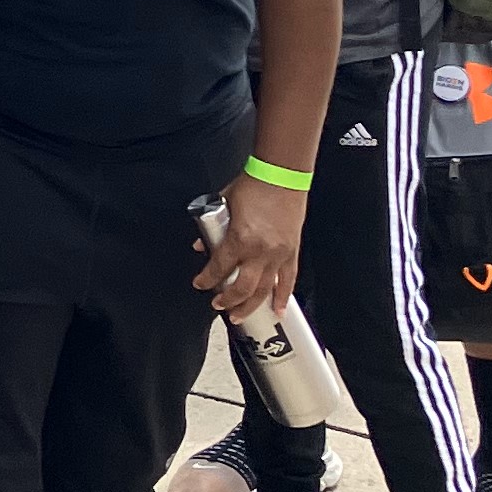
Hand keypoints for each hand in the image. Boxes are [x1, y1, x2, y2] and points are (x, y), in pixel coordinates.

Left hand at [195, 175, 308, 318]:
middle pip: (242, 287)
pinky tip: (277, 310)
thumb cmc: (253, 187)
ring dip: (251, 306)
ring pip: (265, 290)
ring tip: (240, 315)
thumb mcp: (223, 204)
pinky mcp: (292, 252)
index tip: (200, 284)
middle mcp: (260, 251)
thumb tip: (200, 245)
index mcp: (240, 239)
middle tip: (218, 305)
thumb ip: (211, 228)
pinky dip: (282, 297)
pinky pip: (288, 281)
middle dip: (228, 300)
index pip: (219, 268)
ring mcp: (278, 254)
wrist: (281, 176)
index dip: (207, 279)